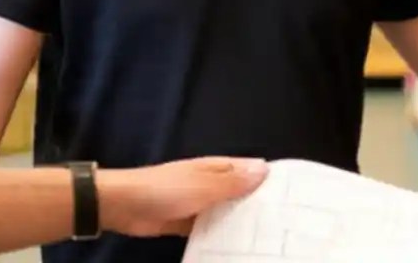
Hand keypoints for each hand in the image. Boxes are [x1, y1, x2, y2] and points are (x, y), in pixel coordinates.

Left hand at [95, 157, 268, 237]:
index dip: (270, 181)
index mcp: (217, 168)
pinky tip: (236, 248)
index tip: (293, 197)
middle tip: (284, 224)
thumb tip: (265, 169)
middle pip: (241, 194)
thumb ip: (233, 181)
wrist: (124, 206)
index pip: (251, 171)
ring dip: (241, 223)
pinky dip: (221, 236)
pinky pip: (211, 229)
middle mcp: (212, 183)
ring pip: (227, 213)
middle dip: (259, 206)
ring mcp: (200, 203)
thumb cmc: (164, 189)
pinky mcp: (188, 223)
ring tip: (267, 239)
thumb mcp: (203, 185)